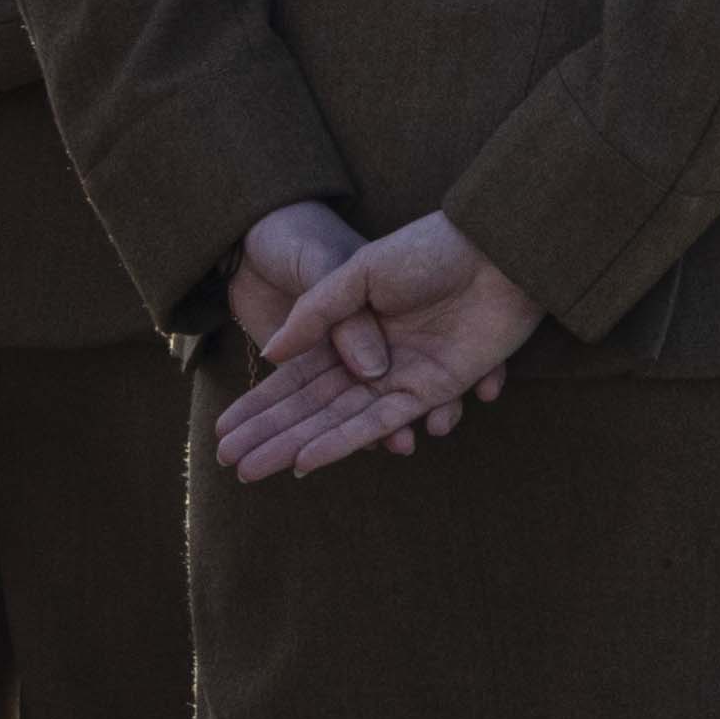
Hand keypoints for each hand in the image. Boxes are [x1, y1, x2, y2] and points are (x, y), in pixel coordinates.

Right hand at [220, 207, 537, 480]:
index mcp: (353, 331)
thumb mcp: (358, 272)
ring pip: (337, 420)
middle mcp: (374, 361)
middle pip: (312, 406)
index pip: (298, 377)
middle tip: (227, 464)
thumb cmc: (432, 248)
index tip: (223, 429)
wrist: (497, 248)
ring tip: (253, 471)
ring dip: (295, 445)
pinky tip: (307, 460)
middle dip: (269, 435)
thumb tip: (271, 353)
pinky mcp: (434, 389)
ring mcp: (403, 377)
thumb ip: (317, 314)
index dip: (261, 404)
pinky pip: (381, 422)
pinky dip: (344, 441)